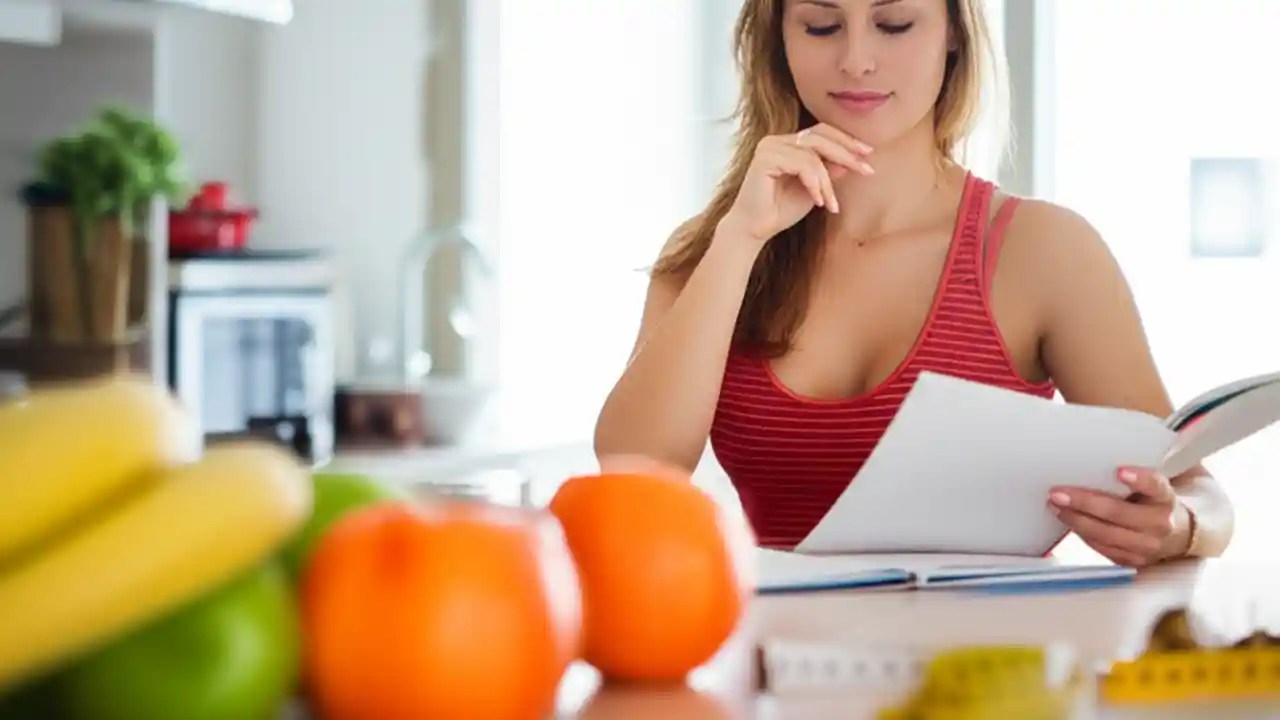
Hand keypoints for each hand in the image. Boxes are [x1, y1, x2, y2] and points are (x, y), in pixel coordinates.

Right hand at [719, 123, 874, 243]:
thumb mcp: (814, 190)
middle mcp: (777, 141)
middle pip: (820, 137)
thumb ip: (828, 172)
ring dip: (827, 180)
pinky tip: (818, 201)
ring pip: (813, 154)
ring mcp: (769, 147)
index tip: (867, 155)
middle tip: (866, 169)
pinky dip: (814, 183)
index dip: (846, 141)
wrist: (755, 230)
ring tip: (831, 203)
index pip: (821, 132)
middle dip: (846, 153)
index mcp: (787, 143)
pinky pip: (801, 164)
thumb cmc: (780, 211)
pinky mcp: (764, 159)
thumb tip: (850, 160)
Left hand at [1048, 467, 1190, 567]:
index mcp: (1164, 497)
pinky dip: (1082, 533)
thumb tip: (1088, 464)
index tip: (1119, 471)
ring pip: (1106, 534)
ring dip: (1076, 520)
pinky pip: (1102, 548)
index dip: (1139, 479)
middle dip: (1084, 502)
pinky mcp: (1132, 561)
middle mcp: (1159, 523)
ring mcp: (1147, 546)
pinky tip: (1069, 521)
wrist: (1173, 536)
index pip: (1155, 485)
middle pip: (1119, 513)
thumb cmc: (1150, 502)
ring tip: (1056, 506)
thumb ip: (1130, 477)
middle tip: (1058, 493)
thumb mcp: (1149, 486)